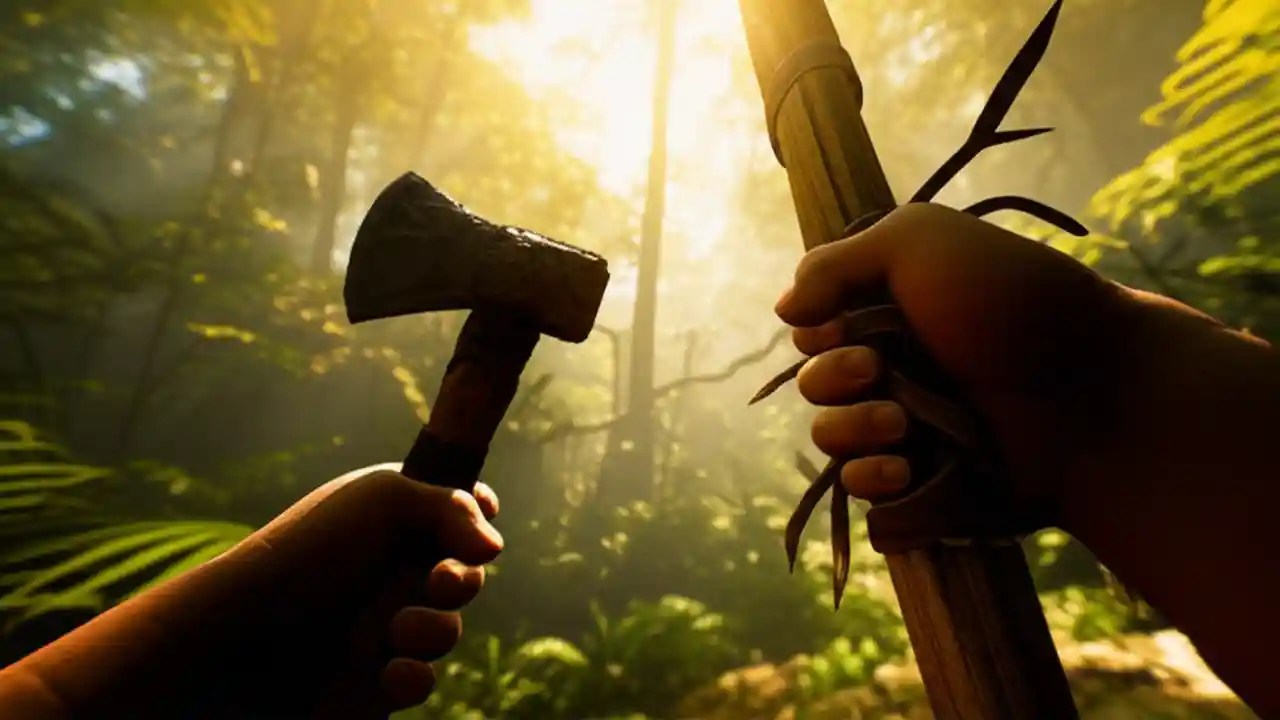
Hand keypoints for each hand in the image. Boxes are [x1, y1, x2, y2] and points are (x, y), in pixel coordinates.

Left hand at [221, 464, 503, 717]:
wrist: (242, 639)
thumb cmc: (309, 553)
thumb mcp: (387, 499)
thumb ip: (453, 506)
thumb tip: (496, 546)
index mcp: (389, 520)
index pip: (452, 511)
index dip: (477, 512)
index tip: (483, 512)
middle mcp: (386, 571)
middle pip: (465, 572)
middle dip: (463, 578)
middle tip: (440, 582)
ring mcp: (381, 626)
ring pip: (448, 629)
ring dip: (434, 629)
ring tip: (395, 632)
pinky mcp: (373, 680)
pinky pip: (422, 679)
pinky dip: (412, 676)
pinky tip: (388, 672)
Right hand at [775, 202, 1202, 518]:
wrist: (1093, 392)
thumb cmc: (1011, 304)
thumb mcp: (918, 242)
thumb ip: (835, 262)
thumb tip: (784, 308)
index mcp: (893, 309)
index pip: (812, 324)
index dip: (815, 327)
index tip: (838, 322)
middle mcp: (898, 366)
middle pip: (812, 381)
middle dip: (831, 375)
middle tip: (875, 369)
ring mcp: (909, 428)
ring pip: (828, 436)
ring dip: (849, 427)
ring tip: (900, 423)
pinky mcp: (922, 484)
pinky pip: (860, 489)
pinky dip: (868, 478)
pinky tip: (903, 466)